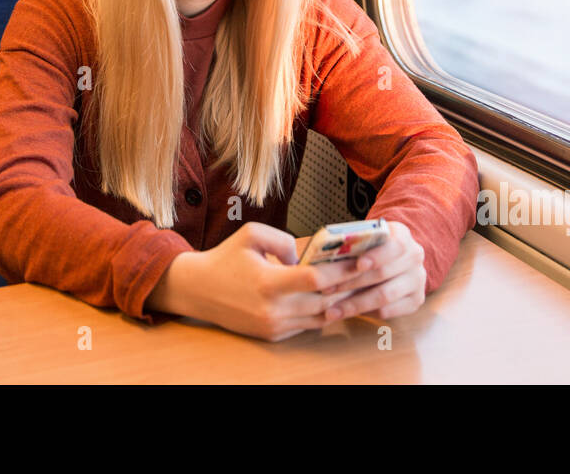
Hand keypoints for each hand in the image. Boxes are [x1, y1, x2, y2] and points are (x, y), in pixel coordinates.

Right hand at [150, 222, 365, 341]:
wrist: (198, 290)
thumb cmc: (225, 258)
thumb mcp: (252, 234)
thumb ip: (285, 240)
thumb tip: (308, 255)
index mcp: (268, 283)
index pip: (315, 279)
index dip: (341, 271)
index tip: (361, 260)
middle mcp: (273, 310)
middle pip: (324, 301)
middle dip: (349, 287)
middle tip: (371, 273)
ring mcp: (274, 326)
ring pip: (320, 317)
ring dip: (340, 303)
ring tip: (360, 286)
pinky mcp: (273, 335)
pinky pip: (307, 325)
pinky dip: (323, 313)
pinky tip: (336, 299)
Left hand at [318, 219, 426, 321]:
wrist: (394, 258)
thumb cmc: (371, 247)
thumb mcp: (364, 239)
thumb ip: (350, 245)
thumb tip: (321, 260)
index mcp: (402, 235)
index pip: (394, 245)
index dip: (376, 256)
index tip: (358, 265)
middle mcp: (414, 256)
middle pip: (383, 273)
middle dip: (352, 283)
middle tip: (327, 290)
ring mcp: (417, 280)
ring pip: (385, 296)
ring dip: (355, 304)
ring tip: (331, 310)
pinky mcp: (415, 300)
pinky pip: (388, 311)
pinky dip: (365, 313)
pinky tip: (346, 314)